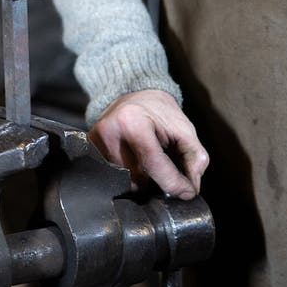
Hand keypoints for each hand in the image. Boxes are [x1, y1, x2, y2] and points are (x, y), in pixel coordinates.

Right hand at [88, 89, 209, 199]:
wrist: (133, 93)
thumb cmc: (158, 110)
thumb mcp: (184, 128)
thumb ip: (195, 158)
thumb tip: (190, 191)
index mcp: (133, 123)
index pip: (154, 165)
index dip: (175, 184)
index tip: (188, 193)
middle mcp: (109, 134)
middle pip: (139, 178)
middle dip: (158, 181)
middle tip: (168, 170)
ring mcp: (96, 143)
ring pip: (126, 181)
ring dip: (143, 180)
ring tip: (149, 162)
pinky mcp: (91, 149)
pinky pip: (114, 177)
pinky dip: (129, 175)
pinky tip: (135, 161)